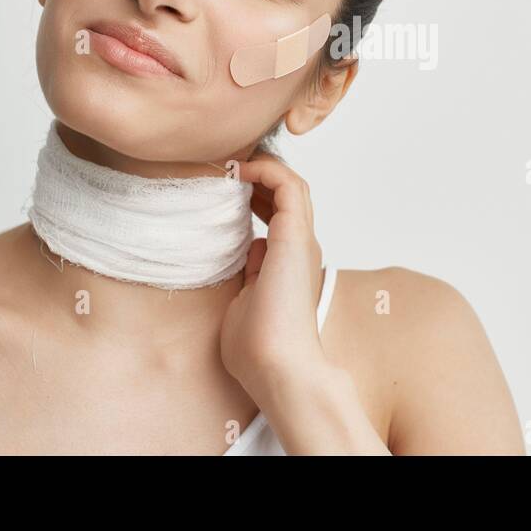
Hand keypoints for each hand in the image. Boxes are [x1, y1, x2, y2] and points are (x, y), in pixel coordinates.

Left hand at [219, 149, 328, 398]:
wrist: (278, 367)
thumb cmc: (258, 348)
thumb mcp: (246, 301)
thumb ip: (250, 274)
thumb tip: (251, 249)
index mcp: (291, 264)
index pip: (280, 215)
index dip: (257, 195)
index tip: (229, 188)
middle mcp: (301, 248)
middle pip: (290, 194)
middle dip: (262, 176)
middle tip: (230, 168)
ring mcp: (301, 241)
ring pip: (294, 184)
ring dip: (266, 168)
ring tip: (235, 162)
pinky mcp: (295, 237)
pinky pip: (288, 185)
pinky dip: (267, 170)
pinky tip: (240, 171)